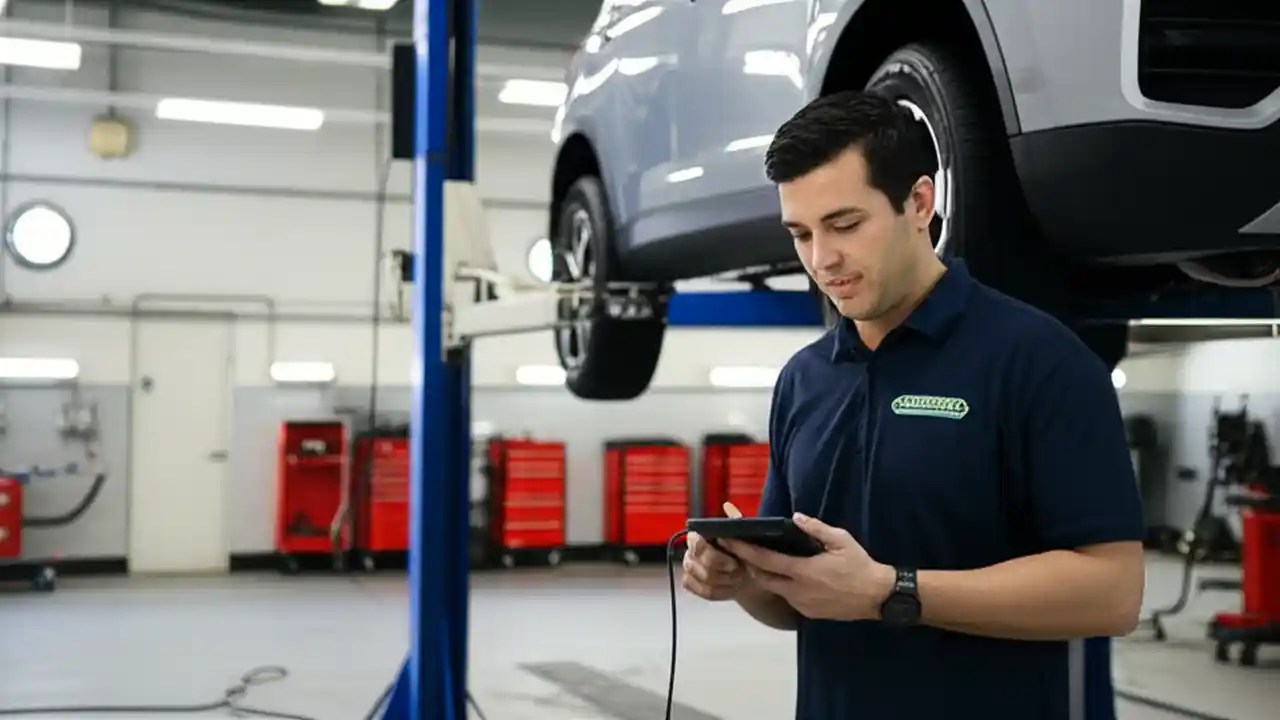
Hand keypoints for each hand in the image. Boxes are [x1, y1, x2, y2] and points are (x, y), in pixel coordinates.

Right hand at [681, 502, 747, 600]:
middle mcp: (689, 551)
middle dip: (723, 571)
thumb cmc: (742, 552)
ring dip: (725, 582)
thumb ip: (735, 521)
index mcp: (699, 536)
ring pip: (703, 580)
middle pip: (700, 566)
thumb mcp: (743, 535)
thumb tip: (728, 506)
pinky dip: (719, 592)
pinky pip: (702, 591)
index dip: (714, 555)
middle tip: (738, 570)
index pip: (696, 544)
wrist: (746, 574)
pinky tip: (729, 587)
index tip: (733, 561)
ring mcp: (689, 569)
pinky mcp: (691, 584)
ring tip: (737, 577)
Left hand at [721, 512, 894, 621]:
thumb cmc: (860, 566)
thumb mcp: (841, 540)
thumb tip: (795, 517)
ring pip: (774, 589)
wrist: (877, 596)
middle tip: (740, 550)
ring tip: (763, 561)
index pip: (764, 560)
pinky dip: (783, 587)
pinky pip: (788, 598)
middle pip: (762, 577)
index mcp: (803, 571)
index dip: (743, 550)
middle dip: (749, 564)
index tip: (728, 541)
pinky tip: (788, 577)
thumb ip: (815, 528)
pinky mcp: (808, 613)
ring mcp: (802, 604)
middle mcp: (798, 590)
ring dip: (766, 576)